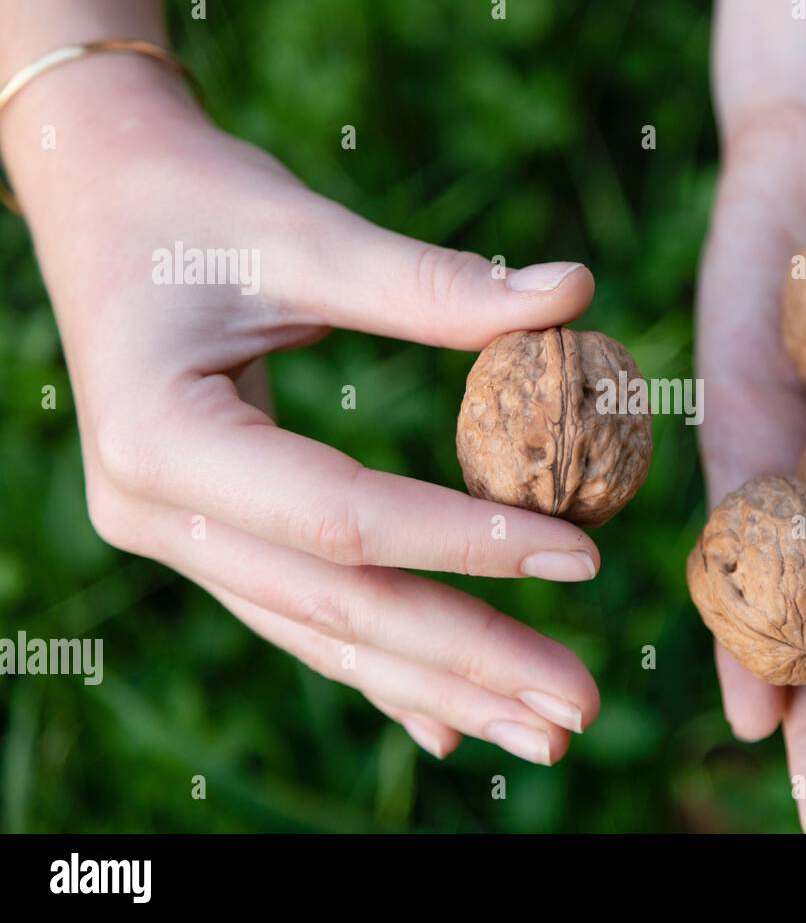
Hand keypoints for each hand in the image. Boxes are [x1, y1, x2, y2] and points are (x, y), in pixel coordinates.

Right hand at [12, 58, 602, 764]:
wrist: (99, 197)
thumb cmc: (196, 205)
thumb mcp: (306, 235)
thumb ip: (434, 284)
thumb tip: (574, 293)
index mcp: (162, 438)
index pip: (342, 520)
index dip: (467, 543)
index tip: (582, 558)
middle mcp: (155, 513)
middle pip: (337, 608)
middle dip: (467, 662)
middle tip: (575, 708)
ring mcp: (175, 538)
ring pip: (325, 632)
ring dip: (439, 686)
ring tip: (542, 731)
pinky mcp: (208, 536)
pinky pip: (305, 615)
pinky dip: (383, 666)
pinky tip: (449, 722)